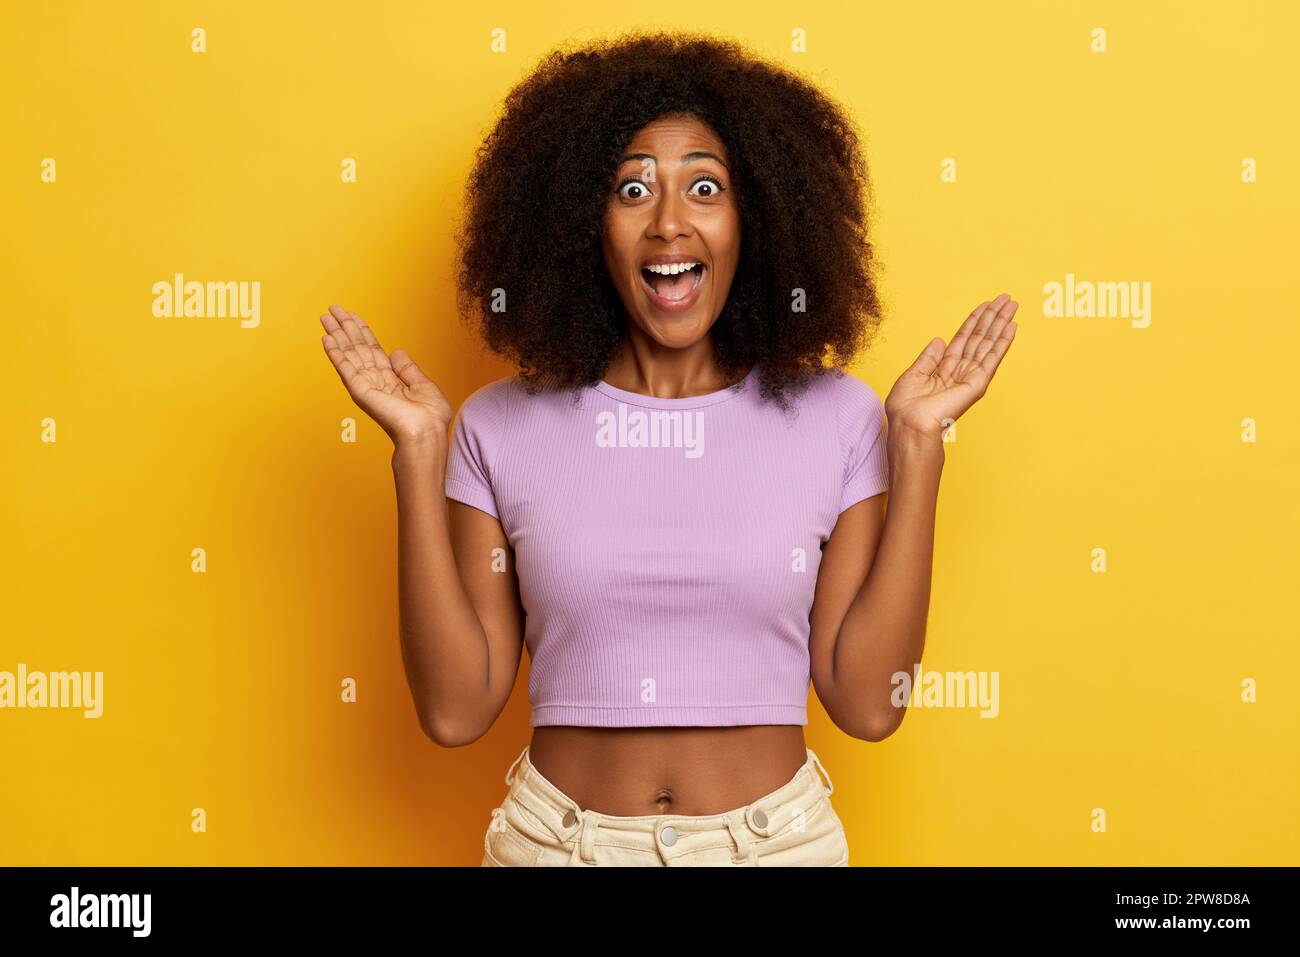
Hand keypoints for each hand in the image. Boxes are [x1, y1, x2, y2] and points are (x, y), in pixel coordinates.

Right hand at [319, 305, 452, 443]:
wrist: (426, 433)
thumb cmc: (430, 418)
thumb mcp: (424, 386)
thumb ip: (408, 369)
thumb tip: (396, 352)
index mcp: (391, 379)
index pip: (372, 350)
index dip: (362, 332)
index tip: (352, 316)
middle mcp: (376, 381)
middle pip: (357, 348)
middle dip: (345, 328)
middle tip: (332, 309)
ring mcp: (366, 385)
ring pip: (348, 354)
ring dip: (336, 334)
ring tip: (326, 316)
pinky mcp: (360, 391)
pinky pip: (345, 368)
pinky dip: (335, 352)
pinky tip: (327, 338)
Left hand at [884, 293, 1018, 437]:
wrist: (909, 423)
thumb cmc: (906, 407)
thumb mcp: (913, 375)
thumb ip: (928, 357)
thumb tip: (939, 340)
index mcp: (944, 369)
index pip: (964, 339)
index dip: (974, 321)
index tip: (986, 305)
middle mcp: (960, 371)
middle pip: (980, 338)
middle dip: (993, 317)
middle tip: (1007, 298)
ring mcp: (971, 376)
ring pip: (989, 343)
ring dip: (1001, 323)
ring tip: (1012, 305)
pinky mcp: (978, 383)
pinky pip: (993, 358)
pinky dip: (1003, 341)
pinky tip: (1011, 326)